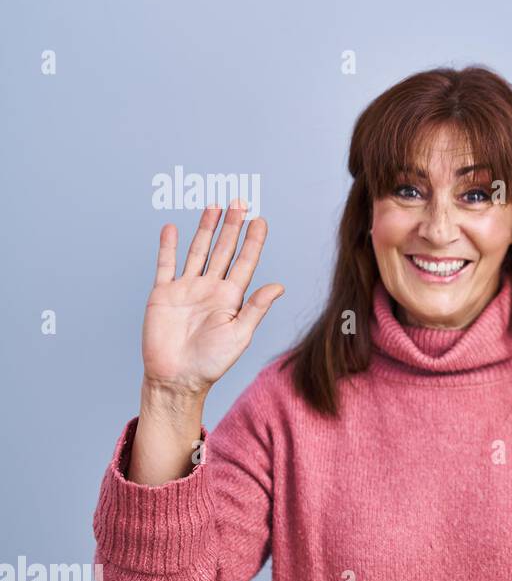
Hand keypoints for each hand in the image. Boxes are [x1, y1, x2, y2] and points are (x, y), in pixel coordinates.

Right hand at [142, 200, 283, 396]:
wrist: (177, 378)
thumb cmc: (211, 363)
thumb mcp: (240, 335)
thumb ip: (257, 308)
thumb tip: (279, 286)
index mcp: (231, 298)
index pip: (245, 262)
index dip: (253, 241)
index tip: (260, 220)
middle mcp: (210, 288)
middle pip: (223, 250)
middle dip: (232, 226)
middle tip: (240, 202)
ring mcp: (187, 289)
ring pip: (198, 251)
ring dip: (206, 229)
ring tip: (214, 207)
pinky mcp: (163, 294)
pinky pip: (166, 265)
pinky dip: (169, 246)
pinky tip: (173, 228)